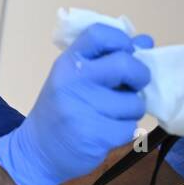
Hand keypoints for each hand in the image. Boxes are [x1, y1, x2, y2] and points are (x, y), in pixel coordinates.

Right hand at [0, 23, 152, 184]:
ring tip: (111, 115)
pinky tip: (105, 133)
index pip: (100, 33)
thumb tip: (146, 43)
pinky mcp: (95, 136)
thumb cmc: (61, 110)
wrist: (37, 151)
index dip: (122, 40)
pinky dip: (124, 131)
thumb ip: (107, 59)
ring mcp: (83, 110)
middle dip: (139, 76)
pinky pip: (129, 127)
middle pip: (126, 65)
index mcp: (68, 63)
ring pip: (134, 102)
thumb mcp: (75, 79)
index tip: (126, 53)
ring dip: (130, 110)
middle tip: (134, 86)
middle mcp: (73, 82)